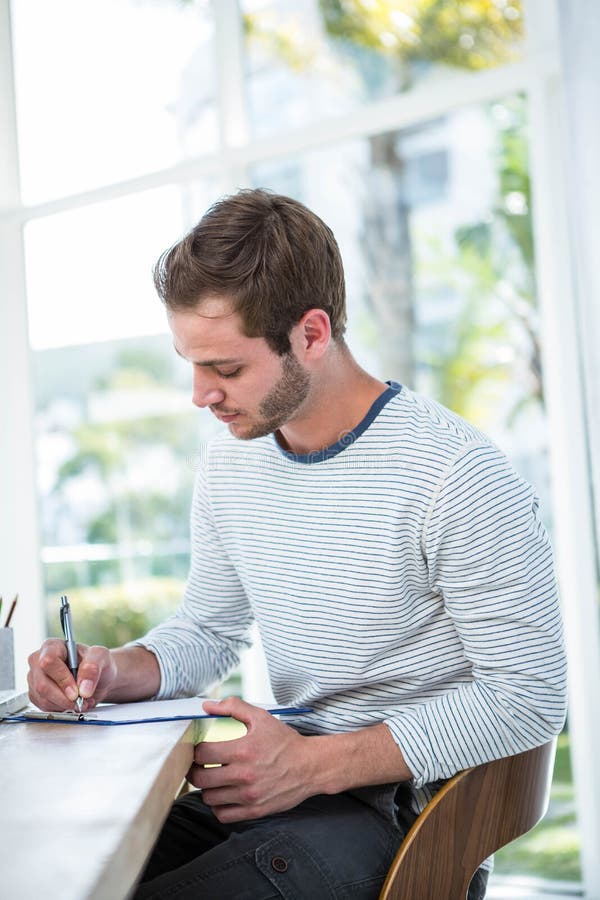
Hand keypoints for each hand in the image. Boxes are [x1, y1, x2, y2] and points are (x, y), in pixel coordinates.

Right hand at [27, 639, 117, 711]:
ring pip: (42, 698)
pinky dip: (60, 709)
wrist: (97, 679)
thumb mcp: (101, 657)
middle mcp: (38, 661)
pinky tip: (72, 703)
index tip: (76, 691)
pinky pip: (43, 707)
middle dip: (63, 697)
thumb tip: (83, 687)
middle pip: (42, 684)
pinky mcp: (36, 694)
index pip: (48, 661)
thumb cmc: (96, 663)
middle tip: (80, 700)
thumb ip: (93, 667)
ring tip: (80, 700)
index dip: (62, 678)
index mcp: (52, 646)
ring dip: (64, 704)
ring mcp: (35, 678)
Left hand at [187, 697, 314, 822]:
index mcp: (243, 750)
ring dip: (207, 788)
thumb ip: (234, 708)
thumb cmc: (285, 742)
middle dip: (196, 770)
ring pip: (209, 798)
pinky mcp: (255, 811)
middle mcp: (244, 775)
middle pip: (201, 778)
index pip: (203, 753)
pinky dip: (218, 806)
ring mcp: (249, 796)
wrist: (311, 766)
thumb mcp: (261, 717)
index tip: (199, 749)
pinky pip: (223, 815)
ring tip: (213, 779)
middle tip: (200, 765)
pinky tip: (223, 794)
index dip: (196, 750)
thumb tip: (207, 707)